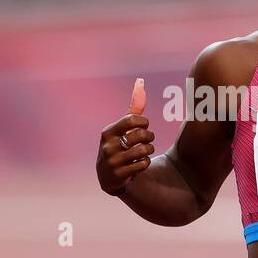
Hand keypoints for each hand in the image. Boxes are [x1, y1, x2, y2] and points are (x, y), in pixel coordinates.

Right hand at [97, 78, 154, 194]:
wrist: (107, 175)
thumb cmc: (119, 145)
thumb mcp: (122, 127)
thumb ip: (134, 108)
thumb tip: (141, 83)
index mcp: (108, 132)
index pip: (133, 119)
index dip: (144, 123)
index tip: (143, 126)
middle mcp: (108, 146)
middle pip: (141, 135)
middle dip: (149, 137)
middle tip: (147, 140)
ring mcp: (113, 161)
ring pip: (144, 151)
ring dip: (149, 151)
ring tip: (145, 152)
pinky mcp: (119, 174)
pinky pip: (142, 165)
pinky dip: (145, 163)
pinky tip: (139, 164)